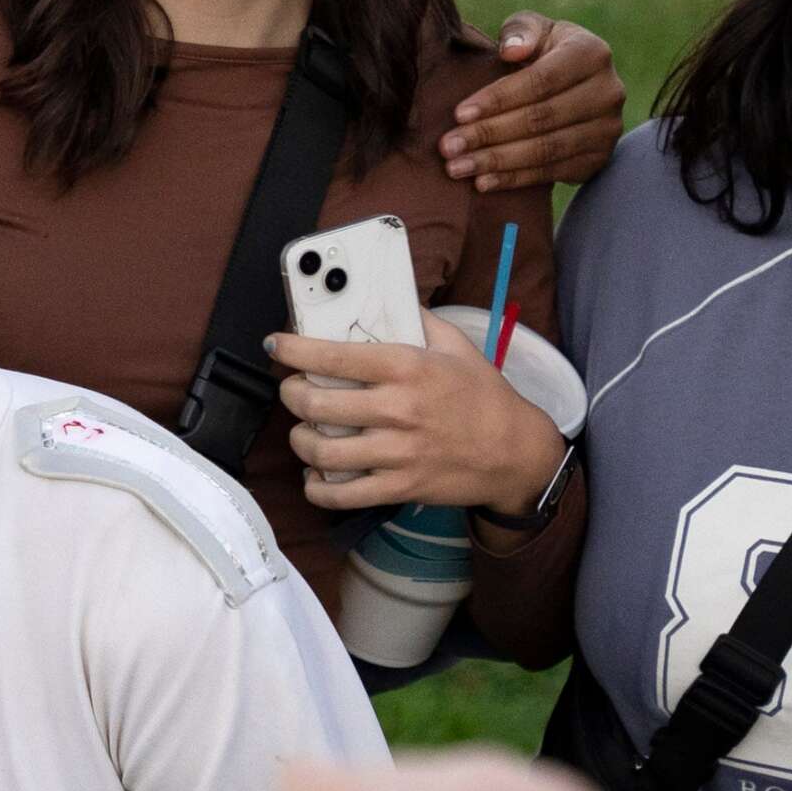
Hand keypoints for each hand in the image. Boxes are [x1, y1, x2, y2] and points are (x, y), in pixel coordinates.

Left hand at [267, 314, 562, 514]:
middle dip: (291, 396)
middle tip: (292, 391)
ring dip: (300, 441)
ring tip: (303, 432)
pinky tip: (315, 475)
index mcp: (407, 368)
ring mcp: (397, 452)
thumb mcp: (456, 346)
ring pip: (321, 451)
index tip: (276, 345)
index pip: (334, 356)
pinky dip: (317, 487)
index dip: (294, 349)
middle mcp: (398, 409)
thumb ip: (416, 320)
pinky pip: (342, 495)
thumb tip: (383, 295)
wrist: (515, 451)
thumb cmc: (483, 395)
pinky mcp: (399, 487)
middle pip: (316, 404)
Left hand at [441, 13, 623, 191]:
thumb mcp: (533, 30)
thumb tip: (512, 50)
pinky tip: (482, 182)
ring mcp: (607, 128)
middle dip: (489, 134)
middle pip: (541, 118)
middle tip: (448, 147)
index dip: (499, 98)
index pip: (541, 80)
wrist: (576, 85)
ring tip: (457, 167)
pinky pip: (553, 172)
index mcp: (591, 53)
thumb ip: (520, 31)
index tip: (459, 114)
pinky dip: (515, 179)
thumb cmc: (542, 51)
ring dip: (497, 161)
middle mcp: (608, 91)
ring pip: (546, 150)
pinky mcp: (599, 158)